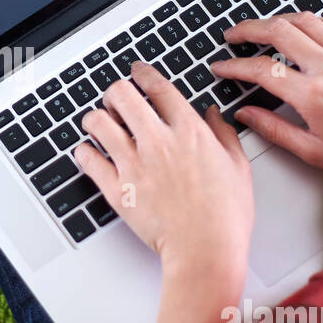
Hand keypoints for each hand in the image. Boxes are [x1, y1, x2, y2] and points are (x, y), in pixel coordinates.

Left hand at [74, 62, 253, 296]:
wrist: (206, 250)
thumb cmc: (226, 215)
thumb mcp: (238, 167)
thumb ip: (224, 134)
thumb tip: (214, 114)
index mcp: (189, 131)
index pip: (158, 86)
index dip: (143, 73)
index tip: (137, 71)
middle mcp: (158, 141)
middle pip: (122, 95)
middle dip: (116, 92)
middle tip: (116, 100)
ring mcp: (134, 164)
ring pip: (98, 122)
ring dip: (96, 118)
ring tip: (99, 124)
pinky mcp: (117, 189)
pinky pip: (88, 158)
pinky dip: (85, 151)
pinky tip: (90, 153)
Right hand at [212, 12, 322, 171]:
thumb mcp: (313, 151)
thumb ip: (274, 130)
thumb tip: (246, 115)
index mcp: (314, 96)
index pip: (262, 71)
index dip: (235, 66)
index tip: (222, 67)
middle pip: (279, 32)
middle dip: (249, 29)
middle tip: (233, 35)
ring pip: (306, 20)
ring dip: (279, 19)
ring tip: (263, 27)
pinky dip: (313, 21)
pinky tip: (305, 27)